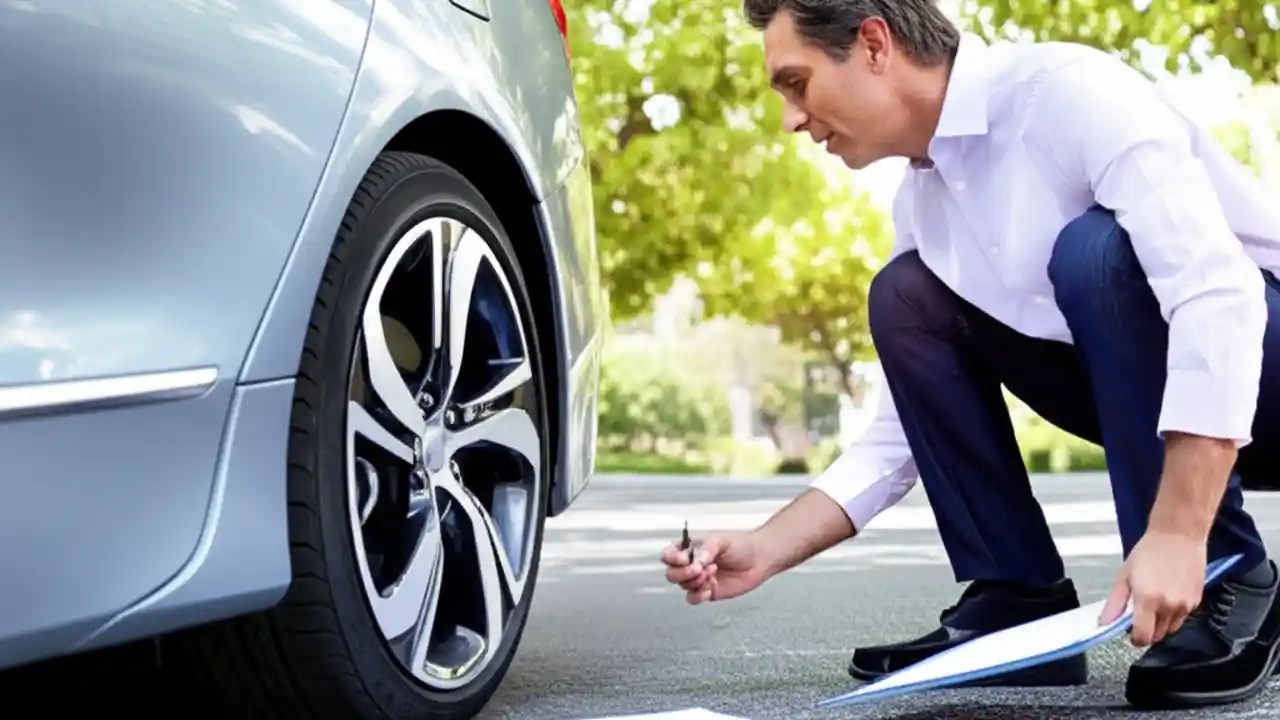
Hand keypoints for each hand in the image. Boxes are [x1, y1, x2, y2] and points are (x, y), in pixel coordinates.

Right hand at [660, 531, 770, 604]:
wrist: (759, 560)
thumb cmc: (740, 546)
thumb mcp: (722, 541)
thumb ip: (708, 549)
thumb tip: (697, 560)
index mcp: (690, 549)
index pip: (669, 555)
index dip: (672, 558)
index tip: (684, 559)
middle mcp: (691, 565)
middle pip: (671, 574)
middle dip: (683, 573)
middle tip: (699, 569)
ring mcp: (698, 580)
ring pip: (682, 586)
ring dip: (695, 582)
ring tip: (712, 573)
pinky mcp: (708, 592)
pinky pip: (693, 599)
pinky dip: (698, 595)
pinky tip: (710, 588)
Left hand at [1099, 529, 1206, 646]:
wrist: (1178, 536)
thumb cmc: (1149, 551)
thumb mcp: (1124, 576)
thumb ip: (1114, 604)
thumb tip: (1104, 623)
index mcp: (1148, 599)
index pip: (1143, 636)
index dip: (1135, 639)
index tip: (1131, 634)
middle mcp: (1169, 605)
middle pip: (1158, 636)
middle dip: (1147, 631)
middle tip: (1139, 616)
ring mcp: (1185, 604)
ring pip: (1171, 629)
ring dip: (1161, 624)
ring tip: (1154, 603)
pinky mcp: (1196, 601)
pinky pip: (1182, 618)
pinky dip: (1174, 615)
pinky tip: (1168, 596)